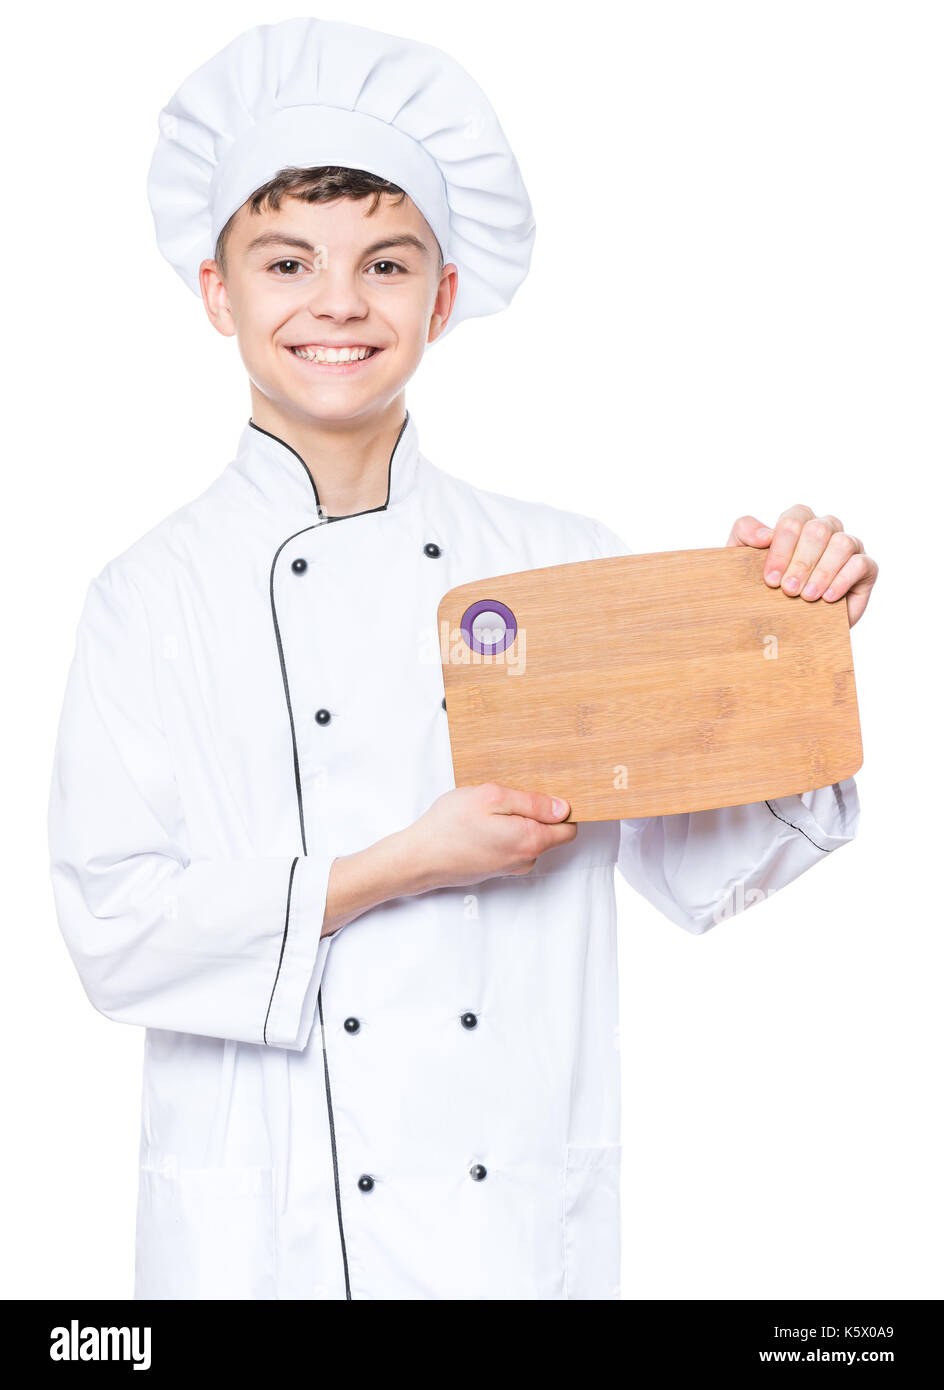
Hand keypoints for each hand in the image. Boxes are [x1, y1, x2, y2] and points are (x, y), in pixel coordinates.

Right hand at [401, 783, 576, 891]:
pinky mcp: (495, 869)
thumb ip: (531, 802)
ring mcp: (510, 867)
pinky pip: (510, 846)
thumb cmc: (450, 825)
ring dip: (516, 822)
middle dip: (535, 813)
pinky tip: (480, 824)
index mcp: (531, 840)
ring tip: (488, 810)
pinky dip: (502, 833)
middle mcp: (525, 858)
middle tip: (506, 797)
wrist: (419, 858)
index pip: (569, 828)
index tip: (543, 793)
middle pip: (549, 833)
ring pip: (528, 838)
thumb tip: (562, 808)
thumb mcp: (491, 797)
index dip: (562, 808)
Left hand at [726, 504, 877, 627]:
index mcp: (799, 522)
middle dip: (801, 562)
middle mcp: (827, 529)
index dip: (781, 550)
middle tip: (788, 590)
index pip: (793, 520)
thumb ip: (744, 533)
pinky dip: (842, 580)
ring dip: (822, 572)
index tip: (770, 580)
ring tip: (807, 596)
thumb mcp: (743, 560)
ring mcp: (849, 546)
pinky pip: (861, 564)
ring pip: (842, 543)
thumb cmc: (764, 587)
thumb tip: (765, 534)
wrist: (786, 622)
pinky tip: (826, 598)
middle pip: (818, 530)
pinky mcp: (866, 568)